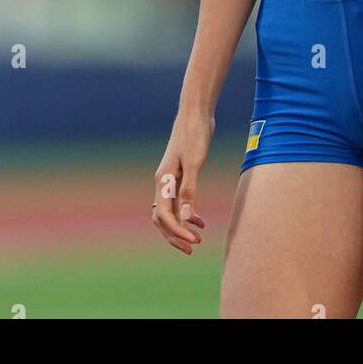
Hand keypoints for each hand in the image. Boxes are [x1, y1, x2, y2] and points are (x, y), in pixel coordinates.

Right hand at [152, 111, 213, 253]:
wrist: (195, 114)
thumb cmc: (194, 135)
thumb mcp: (195, 163)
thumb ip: (190, 191)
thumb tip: (187, 219)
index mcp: (163, 180)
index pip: (163, 216)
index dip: (176, 231)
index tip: (193, 242)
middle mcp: (163, 182)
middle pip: (162, 218)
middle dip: (175, 236)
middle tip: (191, 249)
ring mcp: (171, 180)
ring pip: (170, 212)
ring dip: (181, 227)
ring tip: (197, 240)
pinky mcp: (181, 176)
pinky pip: (179, 203)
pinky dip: (188, 215)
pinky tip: (201, 222)